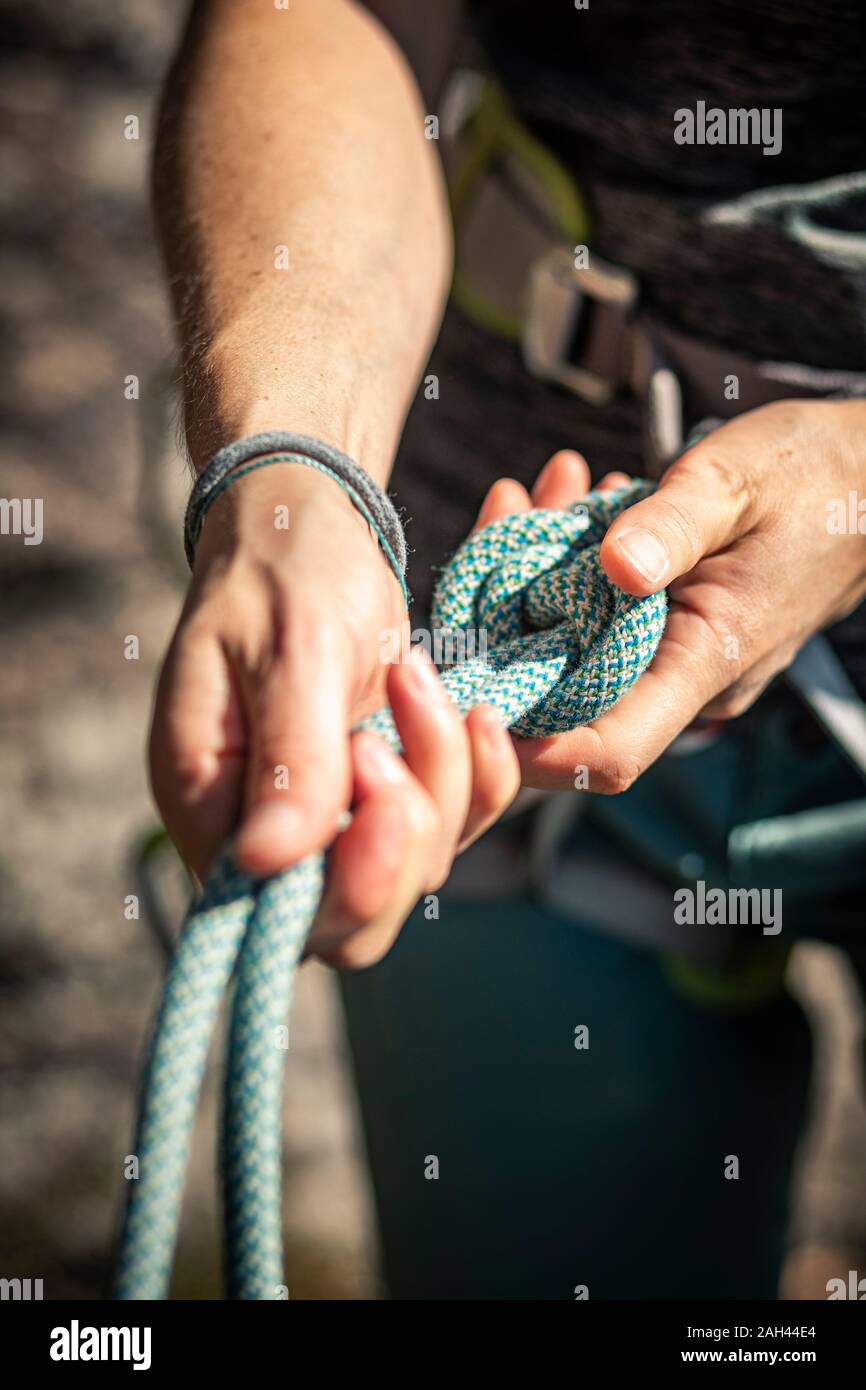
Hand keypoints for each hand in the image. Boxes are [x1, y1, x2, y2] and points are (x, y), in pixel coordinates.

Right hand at [149, 460, 519, 967]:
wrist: (308, 525)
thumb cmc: (281, 571)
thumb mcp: (290, 649)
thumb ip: (290, 756)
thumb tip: (266, 862)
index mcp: (209, 801)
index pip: (277, 910)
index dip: (349, 880)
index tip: (387, 784)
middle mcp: (265, 828)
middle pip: (356, 918)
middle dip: (408, 833)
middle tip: (403, 728)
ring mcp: (330, 816)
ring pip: (417, 866)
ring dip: (444, 779)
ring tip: (417, 679)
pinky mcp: (384, 793)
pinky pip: (451, 822)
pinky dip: (476, 774)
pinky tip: (472, 712)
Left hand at [483, 401, 865, 792]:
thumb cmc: (813, 475)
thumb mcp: (738, 480)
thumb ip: (673, 524)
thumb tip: (612, 566)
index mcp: (705, 660)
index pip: (608, 751)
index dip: (528, 745)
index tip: (462, 692)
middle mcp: (685, 680)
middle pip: (565, 692)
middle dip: (510, 616)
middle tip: (507, 511)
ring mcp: (673, 660)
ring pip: (573, 646)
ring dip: (536, 574)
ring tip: (547, 489)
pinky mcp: (665, 632)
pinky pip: (595, 617)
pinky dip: (569, 566)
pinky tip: (573, 503)